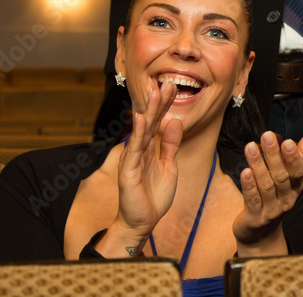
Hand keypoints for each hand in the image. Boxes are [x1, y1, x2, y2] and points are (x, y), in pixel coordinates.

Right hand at [99, 81, 182, 256]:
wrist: (143, 222)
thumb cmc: (153, 196)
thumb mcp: (169, 166)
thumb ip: (170, 145)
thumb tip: (174, 122)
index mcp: (149, 149)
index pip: (157, 122)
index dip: (164, 105)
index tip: (172, 86)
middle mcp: (139, 150)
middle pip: (149, 122)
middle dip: (158, 102)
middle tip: (166, 82)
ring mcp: (132, 160)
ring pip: (141, 131)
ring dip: (149, 111)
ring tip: (155, 93)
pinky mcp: (128, 171)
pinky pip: (134, 150)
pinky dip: (138, 134)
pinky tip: (142, 119)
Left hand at [232, 127, 302, 255]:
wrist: (261, 233)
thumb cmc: (276, 196)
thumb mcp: (290, 175)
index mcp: (296, 187)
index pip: (298, 171)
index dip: (293, 157)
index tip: (288, 141)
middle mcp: (287, 199)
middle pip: (281, 176)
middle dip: (274, 155)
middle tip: (267, 135)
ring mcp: (271, 210)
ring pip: (266, 185)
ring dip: (258, 165)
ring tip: (250, 147)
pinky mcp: (255, 218)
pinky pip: (253, 200)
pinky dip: (249, 185)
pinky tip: (244, 171)